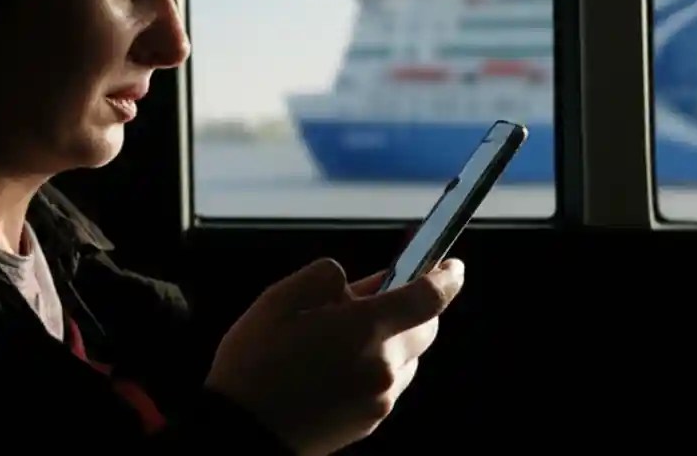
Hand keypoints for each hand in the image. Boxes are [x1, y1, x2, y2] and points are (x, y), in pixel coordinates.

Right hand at [205, 257, 464, 455]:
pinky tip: (337, 364)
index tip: (453, 265)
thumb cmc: (255, 362)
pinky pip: (390, 383)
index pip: (430, 297)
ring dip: (392, 339)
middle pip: (426, 329)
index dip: (448, 277)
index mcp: (363, 329)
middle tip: (375, 297)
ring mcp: (380, 399)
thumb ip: (325, 278)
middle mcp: (383, 366)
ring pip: (407, 357)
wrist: (243, 431)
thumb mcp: (279, 300)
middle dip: (413, 307)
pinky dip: (377, 365)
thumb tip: (357, 283)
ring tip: (343, 336)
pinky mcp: (370, 421)